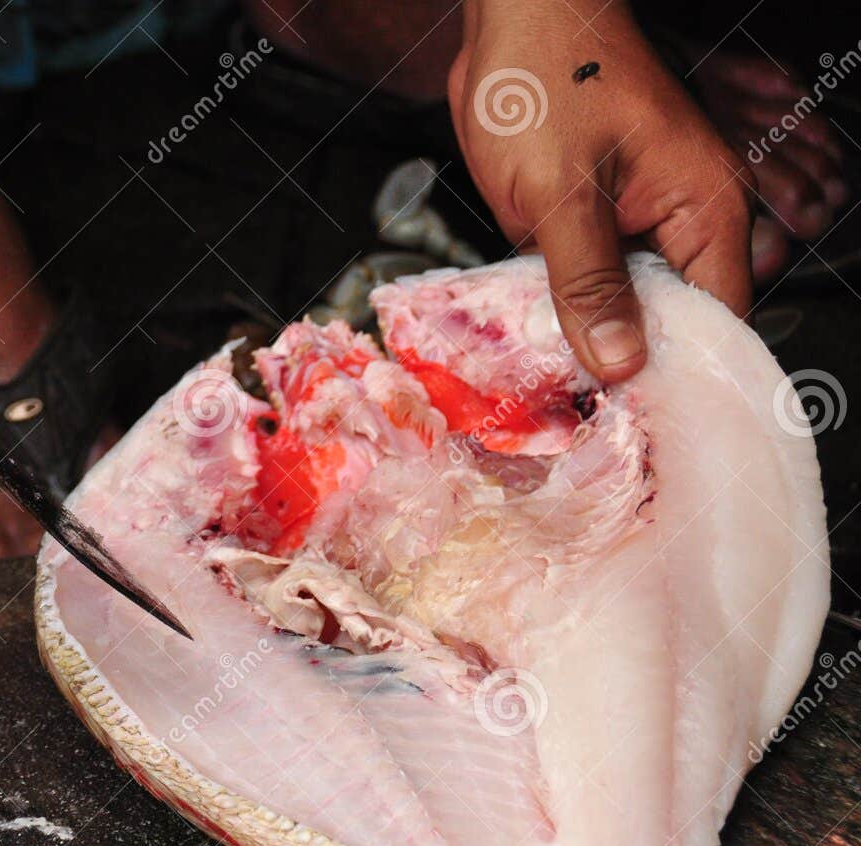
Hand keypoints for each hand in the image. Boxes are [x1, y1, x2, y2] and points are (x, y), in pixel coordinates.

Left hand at [450, 0, 754, 381]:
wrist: (513, 16)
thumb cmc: (546, 82)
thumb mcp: (559, 195)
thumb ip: (588, 282)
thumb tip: (619, 366)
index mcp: (704, 209)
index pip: (715, 317)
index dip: (675, 372)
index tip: (634, 421)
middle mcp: (683, 216)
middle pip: (670, 316)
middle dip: (627, 362)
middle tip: (581, 417)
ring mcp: (638, 214)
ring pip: (626, 299)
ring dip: (589, 335)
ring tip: (551, 391)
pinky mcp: (595, 213)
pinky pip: (592, 274)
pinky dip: (564, 303)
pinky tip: (529, 339)